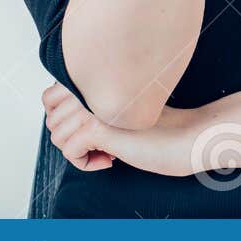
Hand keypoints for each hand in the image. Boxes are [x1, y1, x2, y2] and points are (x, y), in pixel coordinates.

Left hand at [41, 81, 200, 177]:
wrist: (191, 135)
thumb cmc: (162, 126)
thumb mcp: (122, 108)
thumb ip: (94, 103)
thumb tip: (58, 121)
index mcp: (99, 76)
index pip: (49, 97)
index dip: (64, 120)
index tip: (92, 132)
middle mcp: (92, 86)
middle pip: (52, 120)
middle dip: (72, 140)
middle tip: (101, 145)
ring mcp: (94, 104)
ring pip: (58, 136)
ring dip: (79, 153)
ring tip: (107, 152)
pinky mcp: (99, 126)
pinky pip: (70, 151)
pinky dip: (85, 164)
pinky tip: (110, 160)